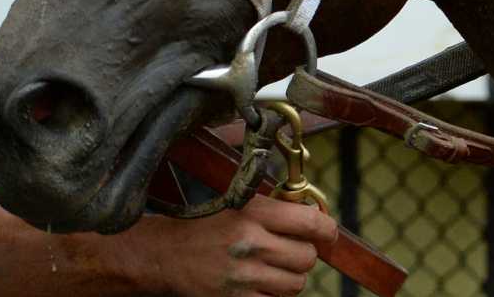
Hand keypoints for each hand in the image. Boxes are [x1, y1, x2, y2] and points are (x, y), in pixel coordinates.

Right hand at [108, 196, 336, 296]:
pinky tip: (262, 286)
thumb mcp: (243, 205)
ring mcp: (243, 275)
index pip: (312, 223)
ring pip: (296, 284)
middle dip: (304, 255)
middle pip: (307, 257)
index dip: (327, 230)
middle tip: (289, 252)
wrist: (166, 254)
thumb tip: (319, 221)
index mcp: (255, 213)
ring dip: (290, 278)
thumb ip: (280, 211)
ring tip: (273, 270)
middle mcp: (251, 243)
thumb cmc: (209, 225)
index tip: (327, 234)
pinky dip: (274, 296)